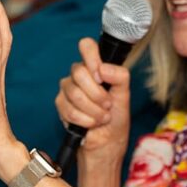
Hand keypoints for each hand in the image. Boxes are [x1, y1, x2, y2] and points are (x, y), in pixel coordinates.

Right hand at [55, 37, 131, 163]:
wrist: (108, 141)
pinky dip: (85, 120)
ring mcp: (68, 88)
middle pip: (79, 71)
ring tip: (102, 117)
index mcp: (95, 66)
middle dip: (97, 94)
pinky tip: (91, 123)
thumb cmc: (116, 116)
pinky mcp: (61, 105)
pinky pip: (69, 109)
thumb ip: (120, 76)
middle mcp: (79, 74)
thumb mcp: (125, 94)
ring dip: (93, 110)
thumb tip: (103, 68)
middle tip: (107, 105)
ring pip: (75, 93)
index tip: (100, 76)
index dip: (92, 58)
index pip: (86, 46)